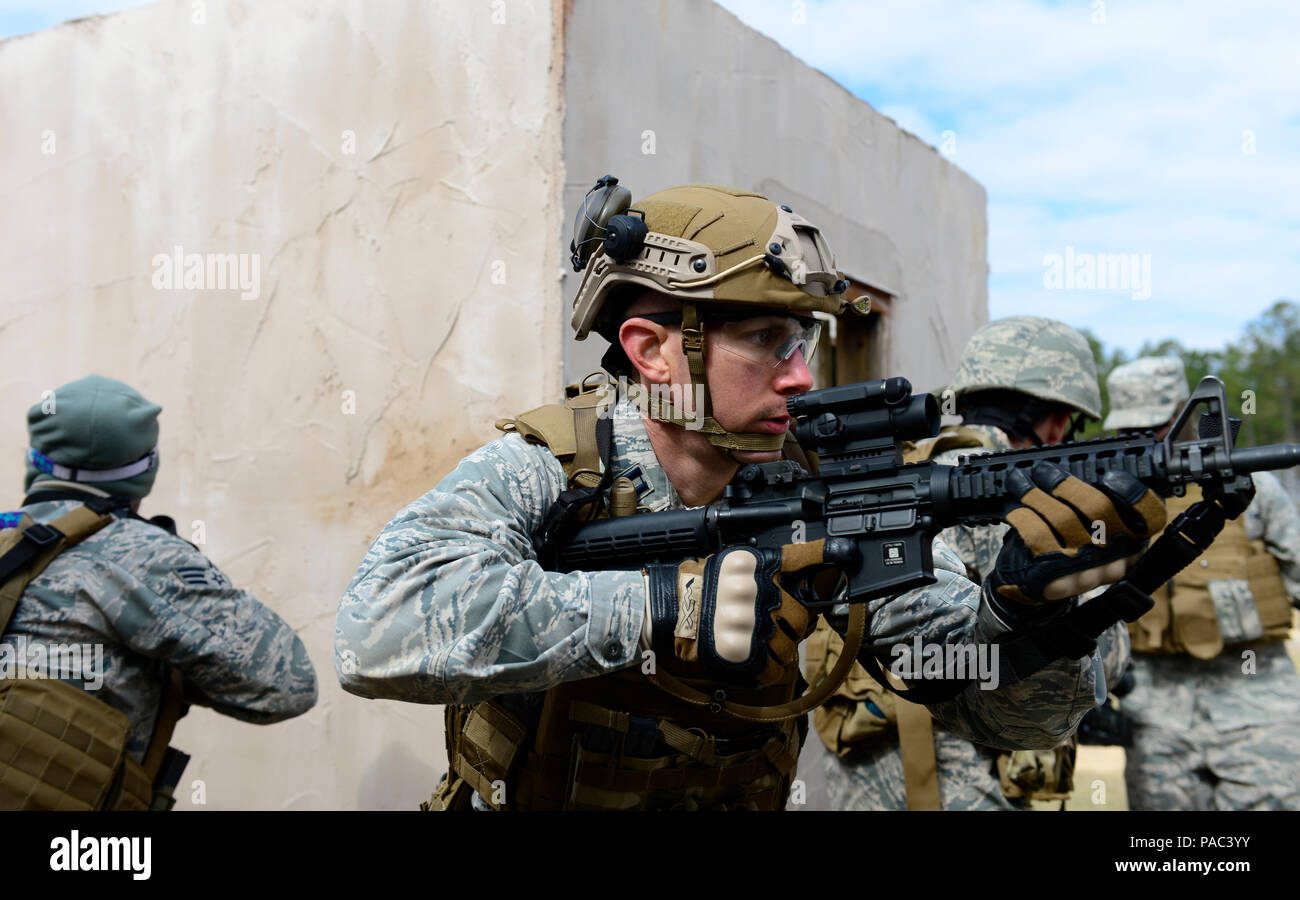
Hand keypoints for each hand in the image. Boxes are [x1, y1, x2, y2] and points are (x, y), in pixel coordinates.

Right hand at [645, 542, 826, 684]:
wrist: (674, 609)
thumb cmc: (704, 586)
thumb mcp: (737, 563)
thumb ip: (770, 568)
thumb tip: (808, 575)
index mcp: (755, 566)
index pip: (801, 558)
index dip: (826, 555)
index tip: (844, 553)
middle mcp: (757, 592)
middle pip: (801, 616)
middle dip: (793, 624)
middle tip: (775, 624)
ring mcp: (750, 623)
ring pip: (790, 646)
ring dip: (782, 649)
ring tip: (764, 645)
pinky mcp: (741, 651)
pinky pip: (772, 668)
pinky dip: (770, 670)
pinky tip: (761, 664)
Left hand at [987, 461, 1166, 607]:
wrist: (1031, 584)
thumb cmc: (1062, 544)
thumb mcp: (1085, 525)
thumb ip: (1091, 501)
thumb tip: (1077, 465)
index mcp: (1132, 542)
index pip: (1151, 517)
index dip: (1133, 492)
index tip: (1107, 474)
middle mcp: (1115, 560)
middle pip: (1099, 508)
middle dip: (1065, 482)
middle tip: (1043, 470)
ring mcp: (1087, 572)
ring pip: (1064, 519)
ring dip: (1036, 494)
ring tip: (1019, 482)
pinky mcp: (1058, 580)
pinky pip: (1039, 537)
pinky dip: (1023, 516)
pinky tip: (1014, 509)